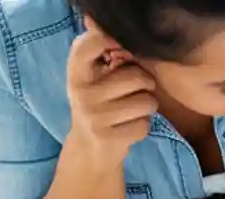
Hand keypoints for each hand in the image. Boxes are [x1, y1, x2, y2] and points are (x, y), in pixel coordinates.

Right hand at [66, 18, 158, 162]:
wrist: (88, 149)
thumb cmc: (98, 103)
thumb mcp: (93, 77)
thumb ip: (103, 54)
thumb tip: (101, 24)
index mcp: (76, 72)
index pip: (90, 45)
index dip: (111, 42)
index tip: (122, 52)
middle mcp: (81, 92)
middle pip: (136, 77)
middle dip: (145, 83)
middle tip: (136, 90)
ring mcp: (94, 116)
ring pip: (146, 102)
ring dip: (148, 106)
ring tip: (134, 109)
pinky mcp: (109, 138)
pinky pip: (145, 124)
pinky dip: (143, 126)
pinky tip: (129, 126)